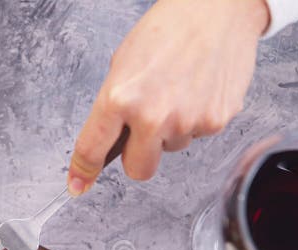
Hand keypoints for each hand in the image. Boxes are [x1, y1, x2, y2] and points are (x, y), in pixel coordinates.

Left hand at [67, 0, 269, 194]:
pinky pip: (197, 136)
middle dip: (139, 156)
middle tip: (144, 131)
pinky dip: (195, 119)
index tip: (79, 184)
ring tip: (178, 92)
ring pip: (170, 150)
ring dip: (170, 131)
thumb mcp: (124, 63)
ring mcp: (186, 122)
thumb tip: (110, 140)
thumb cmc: (170, 29)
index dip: (83, 171)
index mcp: (120, 98)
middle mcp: (152, 116)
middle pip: (138, 170)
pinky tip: (197, 91)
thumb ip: (114, 106)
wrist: (219, 11)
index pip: (92, 149)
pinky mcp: (215, 122)